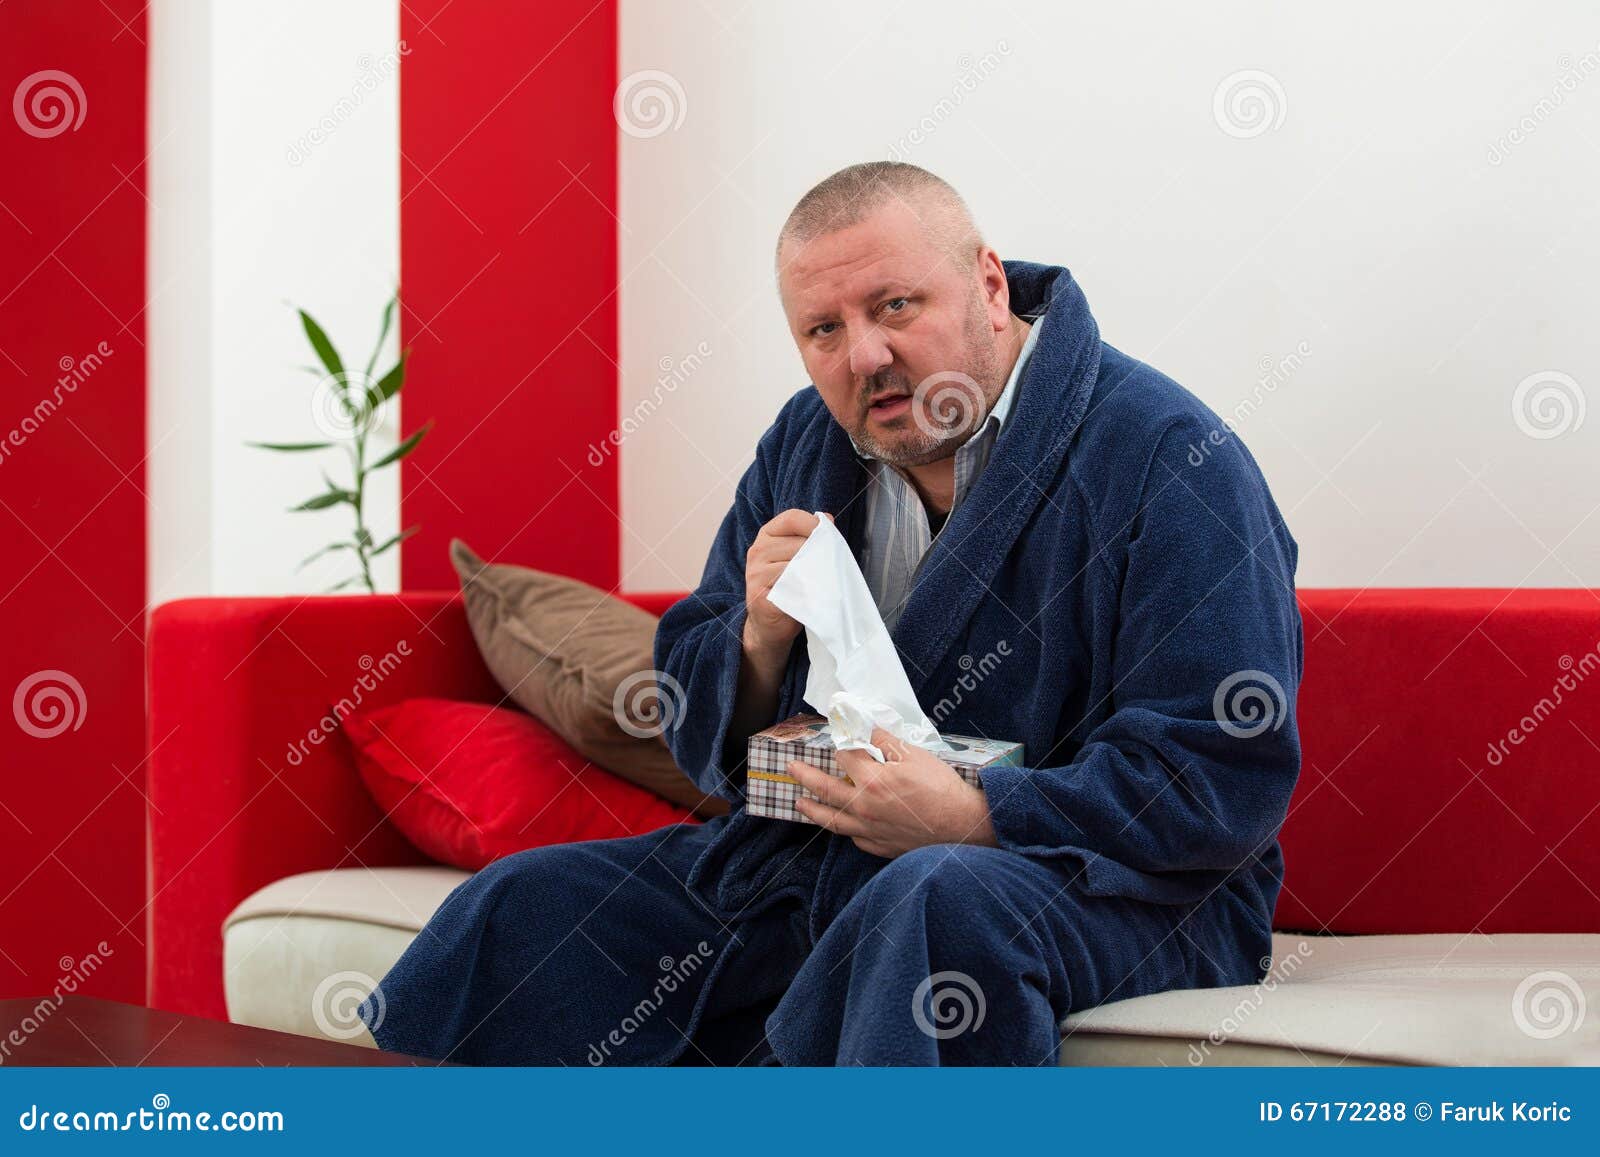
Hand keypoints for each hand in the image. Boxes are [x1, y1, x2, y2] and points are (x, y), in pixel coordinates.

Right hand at [743, 509, 828, 655]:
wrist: (769, 624)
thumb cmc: (789, 586)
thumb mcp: (798, 557)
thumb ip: (811, 537)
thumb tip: (828, 519)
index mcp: (767, 536)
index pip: (791, 518)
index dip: (813, 524)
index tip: (829, 535)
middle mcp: (757, 551)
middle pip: (797, 543)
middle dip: (818, 553)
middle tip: (830, 566)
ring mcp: (755, 574)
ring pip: (795, 565)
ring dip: (814, 574)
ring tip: (821, 582)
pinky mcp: (759, 596)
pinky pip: (790, 588)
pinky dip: (805, 592)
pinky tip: (810, 596)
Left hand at [789, 727, 997, 857]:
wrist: (963, 826)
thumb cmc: (942, 789)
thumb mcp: (915, 755)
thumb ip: (886, 741)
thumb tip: (864, 728)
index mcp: (872, 781)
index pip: (844, 757)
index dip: (840, 743)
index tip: (834, 733)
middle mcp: (864, 808)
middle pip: (825, 789)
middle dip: (805, 776)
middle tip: (790, 768)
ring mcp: (870, 830)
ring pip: (833, 820)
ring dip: (813, 810)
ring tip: (799, 803)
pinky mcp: (881, 846)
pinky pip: (854, 838)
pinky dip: (845, 828)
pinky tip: (842, 823)